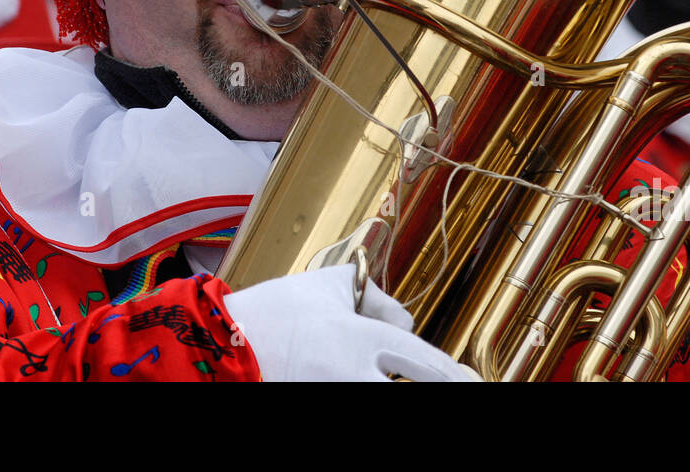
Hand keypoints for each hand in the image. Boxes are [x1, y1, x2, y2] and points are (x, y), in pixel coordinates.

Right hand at [222, 264, 478, 381]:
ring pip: (385, 401)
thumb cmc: (272, 312)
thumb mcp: (328, 285)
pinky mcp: (314, 405)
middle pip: (415, 394)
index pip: (425, 363)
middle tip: (464, 388)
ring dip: (394, 390)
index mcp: (363, 339)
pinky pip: (355, 400)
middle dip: (442, 389)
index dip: (455, 377)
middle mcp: (355, 377)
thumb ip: (374, 296)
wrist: (217, 343)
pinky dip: (367, 393)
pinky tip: (366, 382)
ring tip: (405, 382)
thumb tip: (404, 316)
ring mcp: (335, 396)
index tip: (472, 382)